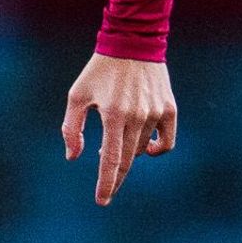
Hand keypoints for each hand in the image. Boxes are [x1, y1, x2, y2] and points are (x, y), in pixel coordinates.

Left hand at [62, 53, 176, 204]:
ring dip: (127, 155)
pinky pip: (166, 141)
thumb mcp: (77, 95)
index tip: (102, 200)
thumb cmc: (99, 70)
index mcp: (112, 113)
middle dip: (115, 179)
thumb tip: (74, 157)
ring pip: (142, 150)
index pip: (111, 159)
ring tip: (114, 142)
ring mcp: (156, 113)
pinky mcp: (169, 109)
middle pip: (127, 160)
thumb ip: (71, 127)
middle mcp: (137, 116)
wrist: (133, 42)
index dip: (106, 183)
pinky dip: (155, 150)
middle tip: (106, 190)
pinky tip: (144, 148)